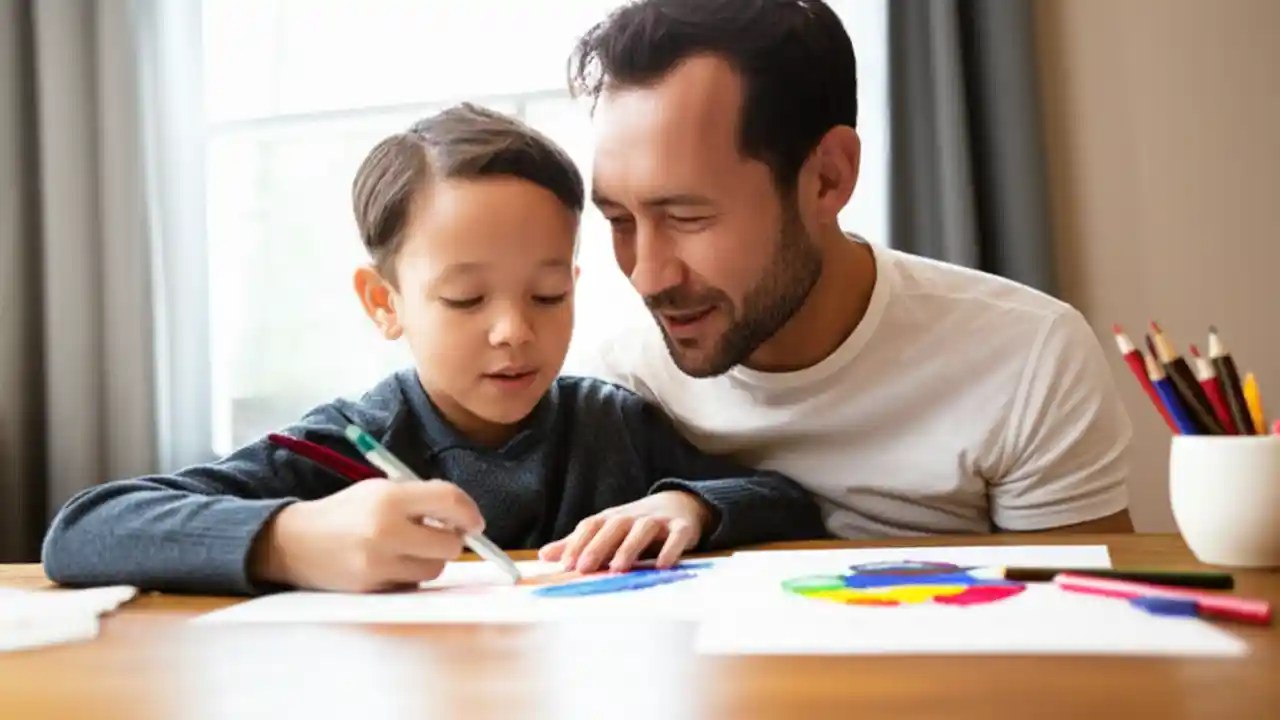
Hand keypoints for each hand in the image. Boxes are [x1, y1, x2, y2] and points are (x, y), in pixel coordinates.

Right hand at [250, 479, 483, 591]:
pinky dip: (410, 576)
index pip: (449, 501)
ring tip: (408, 549)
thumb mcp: (380, 490)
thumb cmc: (346, 512)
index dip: (469, 512)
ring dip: (430, 560)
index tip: (475, 522)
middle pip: (450, 544)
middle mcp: (385, 531)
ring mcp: (378, 564)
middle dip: (451, 540)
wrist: (295, 542)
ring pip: (434, 569)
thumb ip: (421, 498)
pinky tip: (390, 564)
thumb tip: (465, 518)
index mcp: (388, 498)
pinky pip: (412, 585)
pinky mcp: (372, 589)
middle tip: (439, 535)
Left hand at [538, 491, 712, 573]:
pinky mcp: (682, 528)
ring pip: (642, 529)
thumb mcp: (606, 531)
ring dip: (629, 547)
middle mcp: (633, 516)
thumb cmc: (635, 524)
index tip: (565, 564)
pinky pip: (676, 536)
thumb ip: (577, 543)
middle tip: (584, 568)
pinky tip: (663, 565)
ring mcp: (658, 520)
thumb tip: (544, 555)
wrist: (679, 505)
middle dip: (598, 546)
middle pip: (613, 526)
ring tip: (618, 568)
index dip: (578, 543)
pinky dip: (671, 549)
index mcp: (612, 518)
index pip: (592, 525)